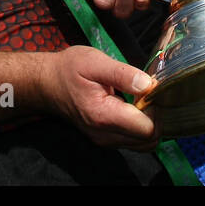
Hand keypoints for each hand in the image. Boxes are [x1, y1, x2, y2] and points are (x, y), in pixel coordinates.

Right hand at [39, 46, 159, 148]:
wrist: (47, 83)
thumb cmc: (69, 70)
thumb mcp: (95, 62)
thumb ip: (123, 74)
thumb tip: (148, 84)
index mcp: (103, 116)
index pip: (147, 128)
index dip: (157, 110)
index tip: (152, 90)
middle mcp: (105, 135)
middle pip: (148, 140)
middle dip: (156, 117)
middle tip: (149, 93)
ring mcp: (105, 140)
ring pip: (143, 143)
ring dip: (149, 122)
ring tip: (141, 98)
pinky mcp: (105, 139)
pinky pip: (133, 140)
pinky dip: (140, 126)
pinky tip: (134, 105)